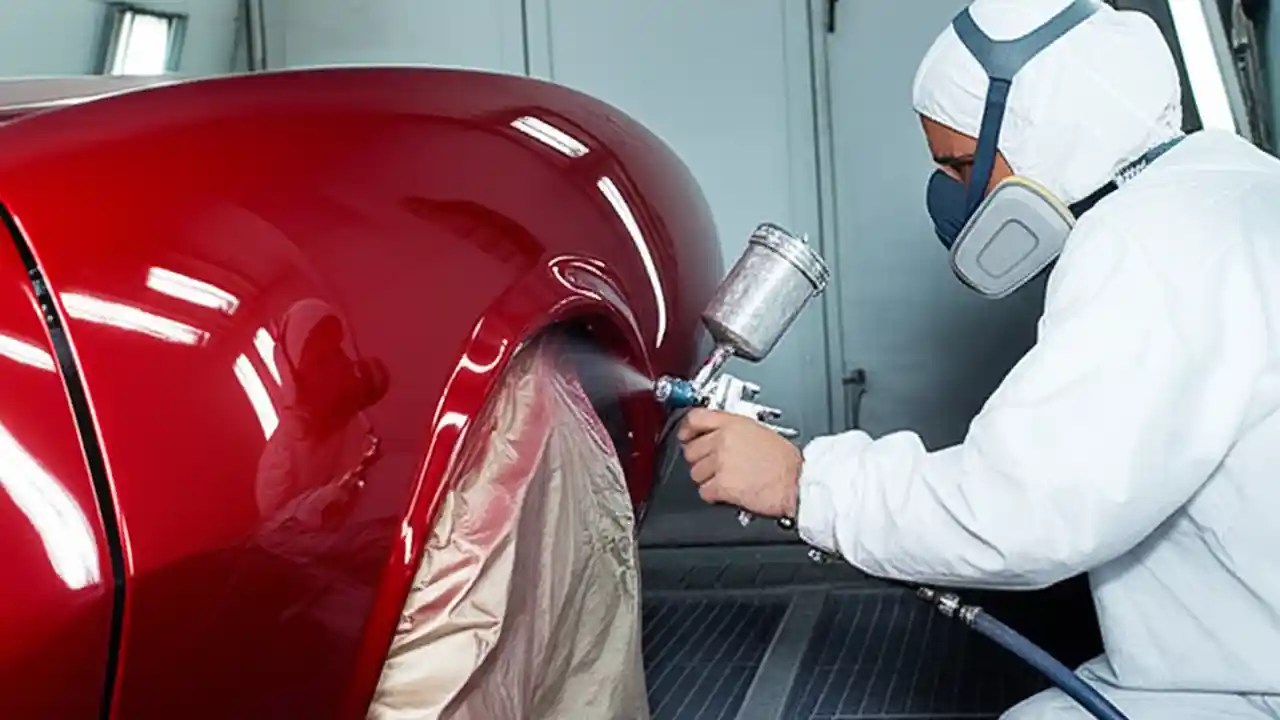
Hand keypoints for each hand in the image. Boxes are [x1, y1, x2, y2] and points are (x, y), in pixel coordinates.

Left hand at [677, 408, 800, 517]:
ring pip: (695, 473)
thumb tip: (718, 435)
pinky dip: (714, 495)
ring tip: (728, 479)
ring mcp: (721, 463)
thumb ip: (735, 431)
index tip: (685, 436)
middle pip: (691, 450)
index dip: (686, 429)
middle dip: (701, 460)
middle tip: (716, 466)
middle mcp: (723, 441)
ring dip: (708, 479)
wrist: (798, 483)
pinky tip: (729, 492)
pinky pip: (704, 492)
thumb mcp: (760, 431)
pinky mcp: (722, 485)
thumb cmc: (786, 462)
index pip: (695, 419)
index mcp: (733, 424)